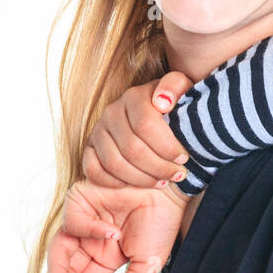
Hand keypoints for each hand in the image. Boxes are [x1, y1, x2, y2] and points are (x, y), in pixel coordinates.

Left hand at [48, 178, 189, 272]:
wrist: (169, 191)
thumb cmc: (162, 223)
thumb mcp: (149, 265)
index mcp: (107, 255)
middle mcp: (92, 239)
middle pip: (67, 266)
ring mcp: (85, 220)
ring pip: (61, 247)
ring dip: (60, 269)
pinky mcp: (82, 200)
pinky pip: (73, 221)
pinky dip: (89, 229)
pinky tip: (111, 234)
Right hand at [82, 71, 194, 188]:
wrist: (157, 120)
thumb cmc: (175, 108)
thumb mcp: (184, 91)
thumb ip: (176, 87)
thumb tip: (162, 102)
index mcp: (134, 96)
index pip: (146, 125)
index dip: (167, 146)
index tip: (184, 157)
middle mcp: (112, 111)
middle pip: (132, 148)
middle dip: (159, 167)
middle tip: (177, 174)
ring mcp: (98, 130)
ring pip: (114, 162)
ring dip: (142, 178)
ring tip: (163, 182)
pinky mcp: (89, 147)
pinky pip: (93, 170)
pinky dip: (114, 182)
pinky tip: (137, 185)